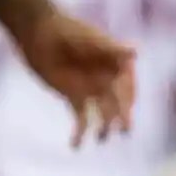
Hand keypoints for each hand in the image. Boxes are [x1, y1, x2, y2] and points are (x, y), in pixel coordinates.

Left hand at [14, 11, 135, 147]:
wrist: (40, 34)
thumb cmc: (68, 30)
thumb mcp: (90, 39)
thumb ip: (111, 48)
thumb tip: (135, 51)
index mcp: (118, 65)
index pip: (128, 85)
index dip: (129, 97)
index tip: (127, 105)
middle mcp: (108, 80)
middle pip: (118, 103)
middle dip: (122, 117)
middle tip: (125, 130)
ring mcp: (92, 90)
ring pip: (102, 114)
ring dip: (104, 127)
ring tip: (102, 139)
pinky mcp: (74, 97)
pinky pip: (81, 118)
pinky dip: (80, 132)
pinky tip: (76, 145)